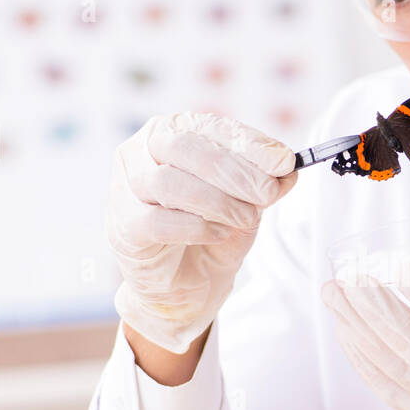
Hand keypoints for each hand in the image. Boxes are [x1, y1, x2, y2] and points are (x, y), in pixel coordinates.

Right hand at [108, 112, 295, 353]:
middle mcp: (140, 150)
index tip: (284, 162)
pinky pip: (155, 221)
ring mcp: (125, 188)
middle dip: (234, 171)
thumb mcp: (247, 201)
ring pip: (167, 182)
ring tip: (245, 218)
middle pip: (184, 147)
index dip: (248, 143)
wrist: (186, 282)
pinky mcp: (122, 226)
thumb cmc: (211, 231)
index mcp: (171, 131)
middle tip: (267, 194)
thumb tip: (287, 167)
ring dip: (216, 201)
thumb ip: (264, 182)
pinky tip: (218, 233)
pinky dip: (194, 226)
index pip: (209, 126)